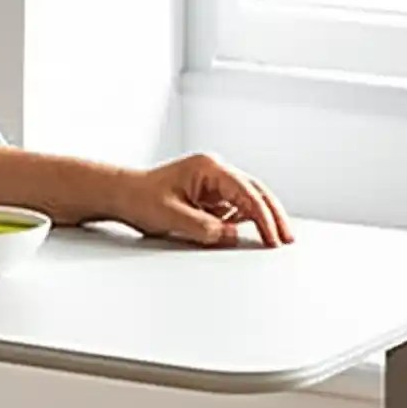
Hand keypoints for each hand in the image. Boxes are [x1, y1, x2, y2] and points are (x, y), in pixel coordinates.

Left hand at [114, 153, 294, 247]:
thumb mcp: (171, 217)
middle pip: (255, 191)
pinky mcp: (208, 193)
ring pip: (248, 198)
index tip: (274, 238)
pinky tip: (246, 232)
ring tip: (273, 238)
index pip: (247, 193)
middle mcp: (214, 170)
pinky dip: (243, 219)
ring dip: (260, 217)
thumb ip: (205, 228)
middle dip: (272, 215)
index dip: (264, 218)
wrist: (120, 195)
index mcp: (208, 168)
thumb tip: (232, 235)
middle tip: (286, 239)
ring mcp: (212, 181)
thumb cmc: (139, 198)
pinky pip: (233, 206)